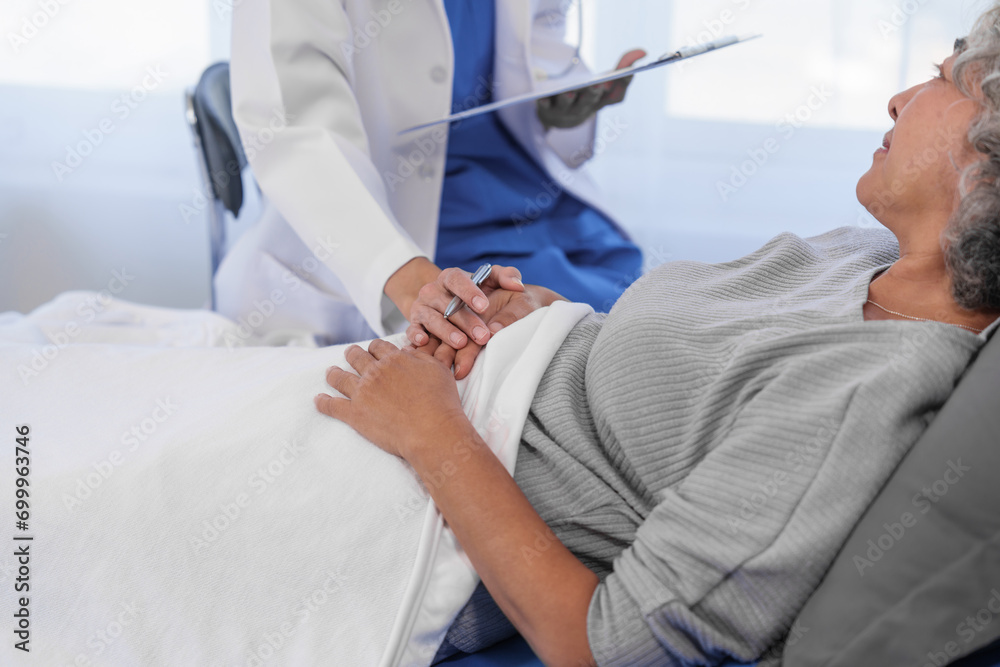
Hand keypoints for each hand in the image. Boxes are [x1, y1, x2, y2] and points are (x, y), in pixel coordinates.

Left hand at [314, 339, 466, 459]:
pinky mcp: (354, 414)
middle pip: (356, 357)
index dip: (374, 348)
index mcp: (395, 360)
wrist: (432, 431)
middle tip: (349, 355)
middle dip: (352, 354)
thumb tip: (408, 351)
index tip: (373, 351)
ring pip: (339, 377)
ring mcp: (362, 393)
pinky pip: (332, 406)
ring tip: (329, 373)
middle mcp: (375, 372)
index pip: (378, 347)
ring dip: (333, 374)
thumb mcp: (438, 370)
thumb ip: (421, 358)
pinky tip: (318, 400)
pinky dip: (322, 402)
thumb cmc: (441, 402)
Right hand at [407, 265, 525, 351]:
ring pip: (430, 318)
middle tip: (483, 336)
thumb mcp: (489, 281)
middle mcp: (432, 291)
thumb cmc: (474, 294)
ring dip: (445, 331)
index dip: (469, 292)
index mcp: (449, 278)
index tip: (485, 306)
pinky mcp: (414, 324)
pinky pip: (411, 329)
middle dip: (466, 321)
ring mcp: (421, 308)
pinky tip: (425, 342)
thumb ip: (505, 276)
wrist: (444, 304)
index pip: (456, 279)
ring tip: (461, 343)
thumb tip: (517, 284)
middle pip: (446, 304)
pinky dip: (416, 335)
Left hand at [536, 49, 645, 129]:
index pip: (615, 96)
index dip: (622, 84)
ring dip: (569, 99)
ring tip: (570, 91)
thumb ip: (622, 66)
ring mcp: (566, 111)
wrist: (559, 118)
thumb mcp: (604, 82)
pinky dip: (544, 102)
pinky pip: (545, 107)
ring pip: (568, 105)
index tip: (629, 72)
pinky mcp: (547, 110)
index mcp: (600, 102)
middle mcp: (585, 108)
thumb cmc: (586, 96)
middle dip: (593, 93)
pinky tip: (542, 96)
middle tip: (597, 84)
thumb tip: (642, 51)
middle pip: (590, 101)